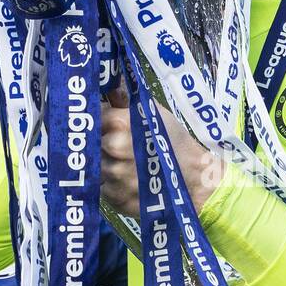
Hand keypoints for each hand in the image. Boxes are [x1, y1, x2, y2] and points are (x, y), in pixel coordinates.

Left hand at [100, 85, 225, 218]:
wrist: (193, 178)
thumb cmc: (174, 142)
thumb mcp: (153, 113)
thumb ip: (125, 100)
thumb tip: (107, 87)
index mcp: (120, 124)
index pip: (93, 118)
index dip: (99, 121)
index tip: (106, 124)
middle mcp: (112, 149)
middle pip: (91, 143)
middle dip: (101, 144)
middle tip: (117, 146)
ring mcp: (112, 176)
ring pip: (95, 166)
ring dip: (104, 164)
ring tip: (124, 164)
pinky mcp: (114, 198)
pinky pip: (102, 187)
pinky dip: (110, 184)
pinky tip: (126, 180)